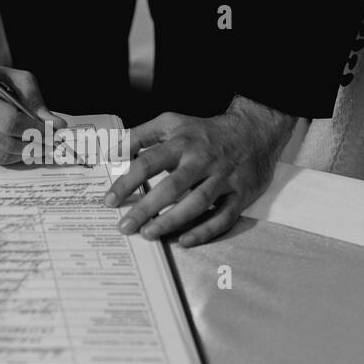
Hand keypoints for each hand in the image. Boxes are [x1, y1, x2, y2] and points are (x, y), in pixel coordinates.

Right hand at [0, 51, 65, 164]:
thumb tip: (55, 124)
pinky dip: (8, 156)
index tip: (53, 132)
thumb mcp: (10, 78)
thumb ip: (33, 99)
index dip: (35, 130)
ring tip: (39, 148)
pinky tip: (19, 149)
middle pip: (5, 142)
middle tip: (51, 144)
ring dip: (23, 154)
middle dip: (33, 145)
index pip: (9, 121)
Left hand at [104, 96, 296, 247]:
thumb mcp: (170, 123)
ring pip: (197, 202)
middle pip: (172, 186)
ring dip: (171, 221)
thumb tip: (110, 152)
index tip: (110, 201)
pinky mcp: (241, 193)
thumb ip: (139, 136)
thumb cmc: (204, 132)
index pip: (148, 162)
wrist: (254, 130)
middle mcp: (202, 160)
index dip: (127, 182)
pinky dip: (204, 230)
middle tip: (125, 226)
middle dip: (146, 208)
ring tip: (149, 234)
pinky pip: (223, 216)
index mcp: (182, 142)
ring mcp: (223, 177)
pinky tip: (184, 240)